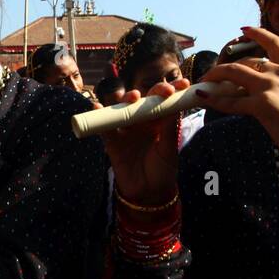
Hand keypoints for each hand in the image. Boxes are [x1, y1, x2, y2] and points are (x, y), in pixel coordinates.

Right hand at [100, 77, 189, 204]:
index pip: (163, 100)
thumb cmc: (162, 170)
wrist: (147, 193)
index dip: (170, 90)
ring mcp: (125, 129)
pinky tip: (96, 106)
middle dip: (149, 91)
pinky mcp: (111, 139)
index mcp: (158, 121)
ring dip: (125, 99)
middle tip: (159, 92)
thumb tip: (174, 104)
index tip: (181, 85)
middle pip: (142, 99)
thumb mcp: (169, 149)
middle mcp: (141, 121)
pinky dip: (98, 115)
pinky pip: (103, 125)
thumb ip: (169, 127)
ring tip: (131, 98)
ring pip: (122, 107)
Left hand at [200, 26, 278, 168]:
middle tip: (214, 73)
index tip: (243, 30)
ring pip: (234, 73)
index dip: (257, 34)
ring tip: (204, 82)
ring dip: (214, 76)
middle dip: (226, 67)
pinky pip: (231, 102)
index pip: (275, 43)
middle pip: (246, 61)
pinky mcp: (262, 106)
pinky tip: (205, 98)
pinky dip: (215, 100)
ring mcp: (271, 88)